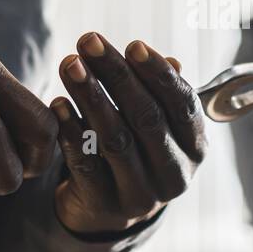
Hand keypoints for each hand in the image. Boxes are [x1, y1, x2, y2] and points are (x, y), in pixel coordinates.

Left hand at [50, 33, 206, 235]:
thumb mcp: (156, 123)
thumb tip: (170, 62)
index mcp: (195, 148)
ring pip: (115, 139)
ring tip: (69, 64)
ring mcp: (141, 195)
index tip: (133, 45)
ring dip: (90, 96)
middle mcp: (175, 174)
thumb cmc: (136, 148)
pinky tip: (57, 104)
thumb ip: (160, 93)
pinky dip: (71, 131)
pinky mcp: (106, 206)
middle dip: (116, 75)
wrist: (107, 209)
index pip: (183, 105)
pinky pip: (85, 164)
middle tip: (88, 42)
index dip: (158, 74)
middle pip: (146, 118)